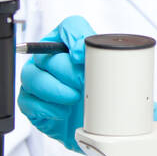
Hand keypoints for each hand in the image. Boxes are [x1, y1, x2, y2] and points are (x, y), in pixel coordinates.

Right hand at [18, 16, 156, 152]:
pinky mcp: (33, 104)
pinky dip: (45, 107)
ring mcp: (40, 80)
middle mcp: (53, 59)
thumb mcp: (121, 81)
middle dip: (67, 70)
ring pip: (32, 76)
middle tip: (84, 82)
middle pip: (47, 53)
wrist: (100, 128)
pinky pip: (27, 101)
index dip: (74, 37)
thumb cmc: (107, 99)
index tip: (84, 55)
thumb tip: (128, 62)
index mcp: (73, 45)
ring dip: (54, 89)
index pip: (69, 27)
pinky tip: (62, 112)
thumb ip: (123, 68)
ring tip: (74, 98)